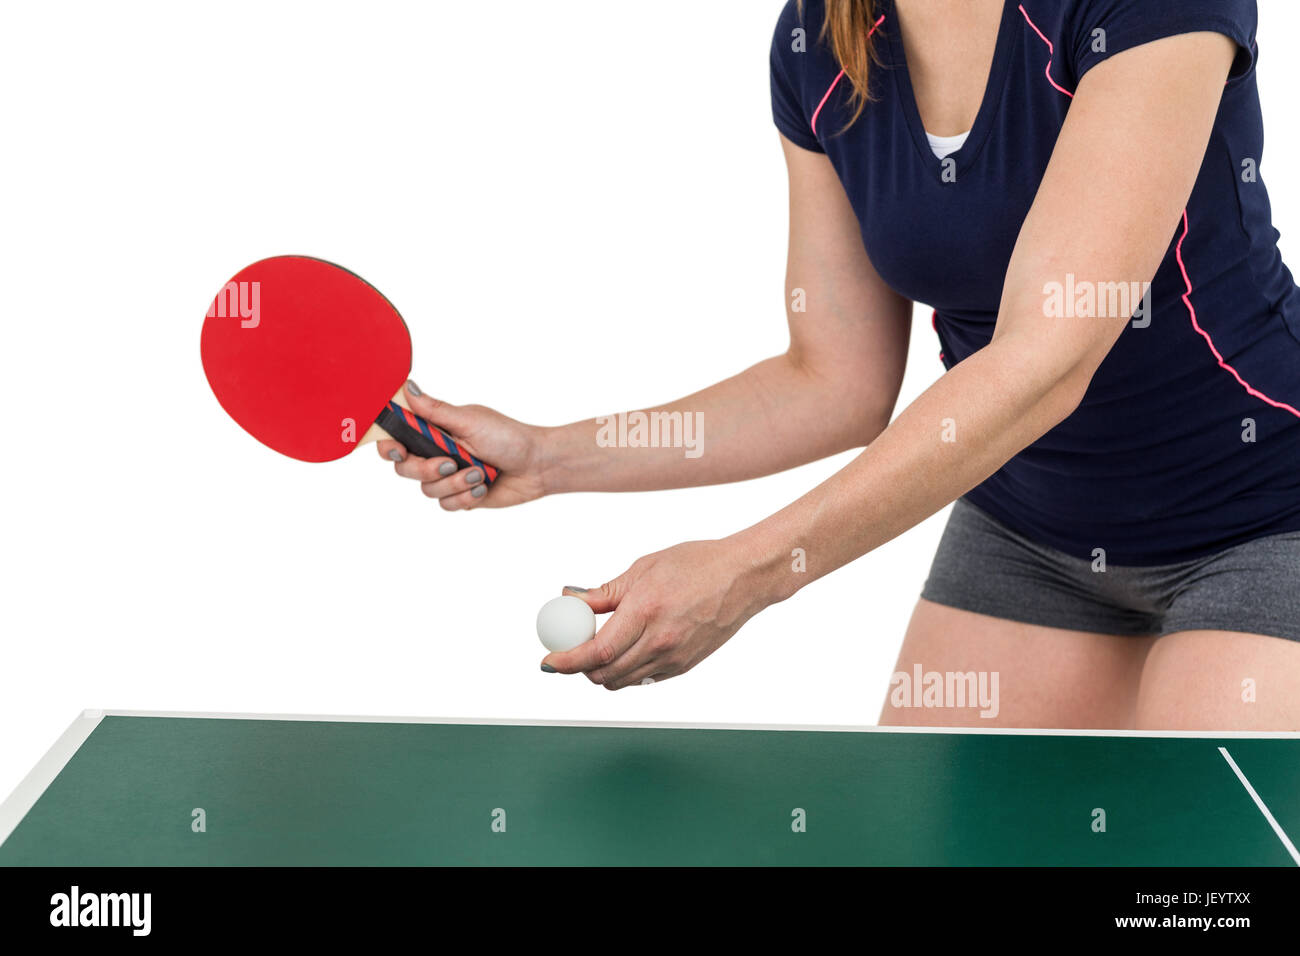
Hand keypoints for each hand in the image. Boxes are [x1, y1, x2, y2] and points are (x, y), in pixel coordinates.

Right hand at [376, 382, 548, 509]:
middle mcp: (438, 453)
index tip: (398, 450)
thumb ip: (435, 410)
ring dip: (454, 483)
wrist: (538, 465)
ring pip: (428, 489)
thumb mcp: (470, 420)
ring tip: (479, 473)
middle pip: (406, 468)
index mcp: (436, 430)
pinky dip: (465, 497)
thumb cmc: (509, 437)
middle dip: (426, 469)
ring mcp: (448, 476)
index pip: (398, 437)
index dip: (390, 446)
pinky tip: (482, 487)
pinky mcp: (460, 496)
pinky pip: (446, 504)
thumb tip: (407, 387)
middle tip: (449, 463)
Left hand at [542, 539, 768, 689]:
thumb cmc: (696, 564)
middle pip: (604, 673)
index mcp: (646, 611)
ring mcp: (674, 658)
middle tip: (569, 651)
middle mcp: (660, 641)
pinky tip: (625, 651)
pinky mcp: (684, 666)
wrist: (744, 578)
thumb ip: (605, 592)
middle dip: (578, 668)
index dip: (566, 661)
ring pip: (621, 681)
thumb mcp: (644, 568)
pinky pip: (643, 679)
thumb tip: (570, 598)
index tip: (548, 661)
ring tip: (596, 649)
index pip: (595, 651)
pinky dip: (625, 671)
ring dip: (600, 672)